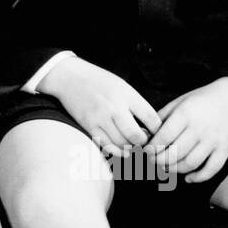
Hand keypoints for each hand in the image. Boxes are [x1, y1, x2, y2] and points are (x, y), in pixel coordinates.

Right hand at [41, 56, 160, 157]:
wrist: (69, 77)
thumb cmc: (98, 80)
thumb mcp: (122, 85)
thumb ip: (135, 103)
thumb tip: (149, 125)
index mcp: (126, 94)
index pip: (151, 118)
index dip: (158, 129)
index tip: (157, 132)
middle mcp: (114, 107)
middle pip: (137, 136)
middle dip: (144, 143)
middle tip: (144, 142)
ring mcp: (100, 118)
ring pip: (122, 144)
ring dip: (130, 148)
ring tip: (133, 145)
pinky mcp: (89, 126)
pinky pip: (106, 145)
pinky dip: (116, 151)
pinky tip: (121, 150)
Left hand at [145, 77, 227, 182]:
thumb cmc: (201, 100)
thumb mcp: (179, 102)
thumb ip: (161, 118)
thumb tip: (144, 135)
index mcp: (185, 114)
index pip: (163, 138)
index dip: (151, 148)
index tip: (146, 151)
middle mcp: (199, 128)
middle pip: (175, 153)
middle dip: (159, 161)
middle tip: (153, 161)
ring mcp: (214, 140)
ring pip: (190, 164)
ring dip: (175, 170)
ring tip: (167, 167)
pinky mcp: (225, 150)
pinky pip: (211, 170)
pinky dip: (198, 177)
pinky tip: (188, 178)